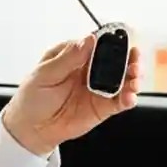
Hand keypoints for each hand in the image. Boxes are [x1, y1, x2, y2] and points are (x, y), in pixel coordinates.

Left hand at [2, 33, 142, 156]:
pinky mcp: (103, 107)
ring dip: (134, 77)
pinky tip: (129, 97)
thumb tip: (89, 39)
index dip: (113, 40)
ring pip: (123, 80)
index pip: (98, 43)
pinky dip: (128, 98)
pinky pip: (120, 101)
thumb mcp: (45, 73)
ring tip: (135, 79)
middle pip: (117, 60)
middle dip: (129, 58)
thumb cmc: (33, 97)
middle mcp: (90, 70)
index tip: (123, 39)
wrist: (31, 128)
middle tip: (134, 59)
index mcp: (76, 56)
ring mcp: (98, 89)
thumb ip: (68, 58)